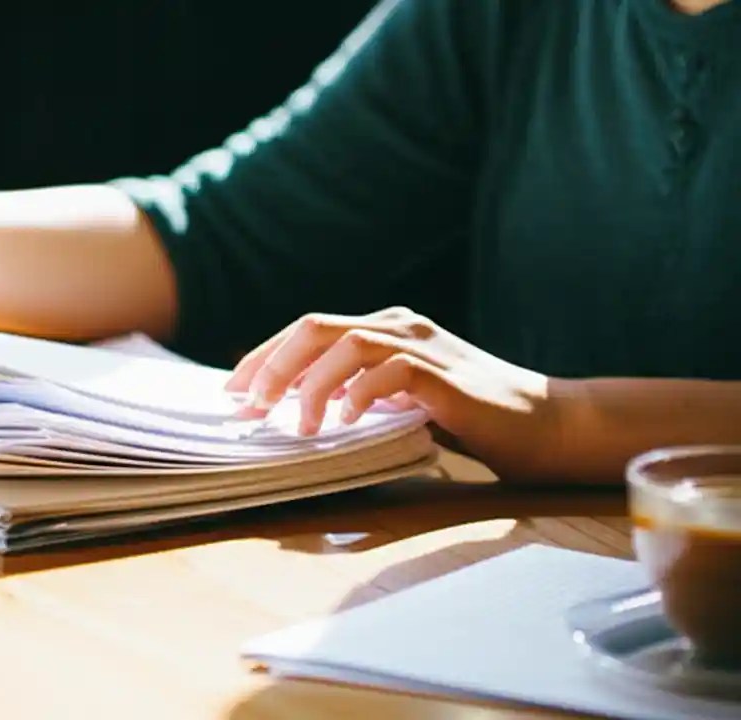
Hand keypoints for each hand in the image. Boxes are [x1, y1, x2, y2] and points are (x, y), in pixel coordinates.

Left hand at [225, 307, 559, 475]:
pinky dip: (358, 395)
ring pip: (346, 345)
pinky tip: (345, 423)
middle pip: (314, 327)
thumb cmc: (467, 419)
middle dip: (272, 365)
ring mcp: (423, 345)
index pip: (307, 329)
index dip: (263, 356)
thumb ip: (355, 394)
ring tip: (297, 427)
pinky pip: (388, 372)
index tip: (231, 389)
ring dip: (310, 385)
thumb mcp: (397, 401)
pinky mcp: (443, 373)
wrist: (543, 425)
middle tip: (246, 406)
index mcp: (384, 328)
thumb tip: (293, 408)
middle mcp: (399, 326)